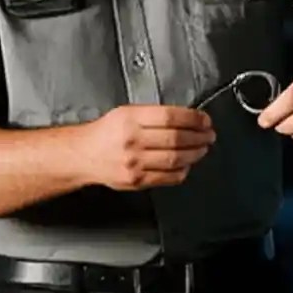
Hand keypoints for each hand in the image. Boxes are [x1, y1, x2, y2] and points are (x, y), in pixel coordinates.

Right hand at [78, 105, 215, 190]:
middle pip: (176, 139)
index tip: (204, 120)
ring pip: (175, 159)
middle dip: (200, 137)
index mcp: (130, 119)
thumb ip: (153, 115)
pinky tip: (187, 164)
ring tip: (202, 148)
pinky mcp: (136, 180)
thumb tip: (187, 118)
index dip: (193, 119)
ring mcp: (134, 163)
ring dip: (195, 153)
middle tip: (209, 135)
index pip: (170, 117)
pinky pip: (168, 177)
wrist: (83, 155)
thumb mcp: (126, 112)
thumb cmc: (106, 133)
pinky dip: (183, 170)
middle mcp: (132, 140)